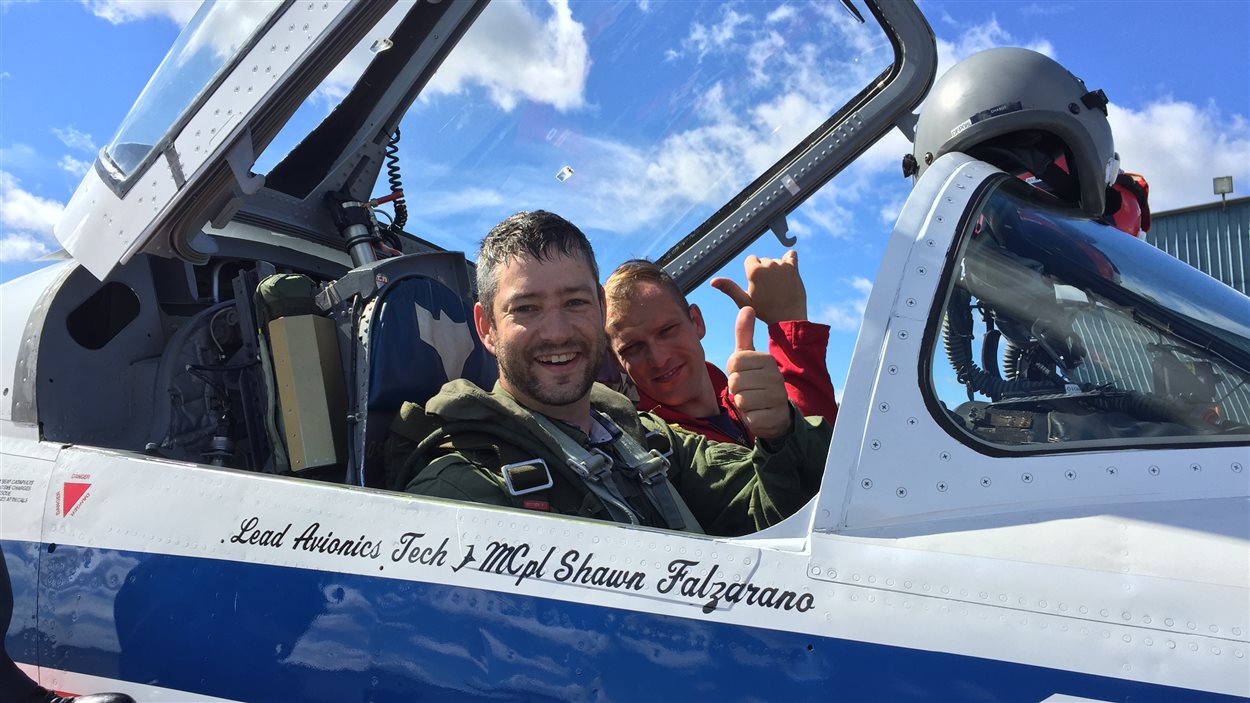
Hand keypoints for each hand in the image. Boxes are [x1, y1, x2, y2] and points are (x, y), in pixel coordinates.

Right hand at [710, 250, 806, 325]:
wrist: (788, 318)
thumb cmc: (764, 311)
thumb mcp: (743, 301)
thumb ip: (729, 288)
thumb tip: (712, 281)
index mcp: (754, 270)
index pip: (750, 260)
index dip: (752, 272)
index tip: (756, 284)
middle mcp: (769, 264)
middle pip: (763, 261)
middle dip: (764, 271)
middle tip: (768, 289)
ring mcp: (782, 265)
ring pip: (776, 261)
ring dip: (776, 270)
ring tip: (778, 287)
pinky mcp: (794, 268)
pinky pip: (792, 255)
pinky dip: (790, 259)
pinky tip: (788, 270)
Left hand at [726, 306, 791, 440]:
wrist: (775, 413)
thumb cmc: (756, 381)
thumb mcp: (748, 358)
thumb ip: (744, 334)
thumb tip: (747, 307)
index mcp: (767, 359)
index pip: (734, 362)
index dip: (732, 371)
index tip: (743, 375)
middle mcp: (775, 376)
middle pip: (735, 381)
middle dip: (736, 389)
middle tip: (748, 390)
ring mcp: (777, 397)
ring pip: (741, 399)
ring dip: (742, 404)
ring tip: (753, 401)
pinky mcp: (775, 417)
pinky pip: (749, 417)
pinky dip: (750, 418)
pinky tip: (759, 414)